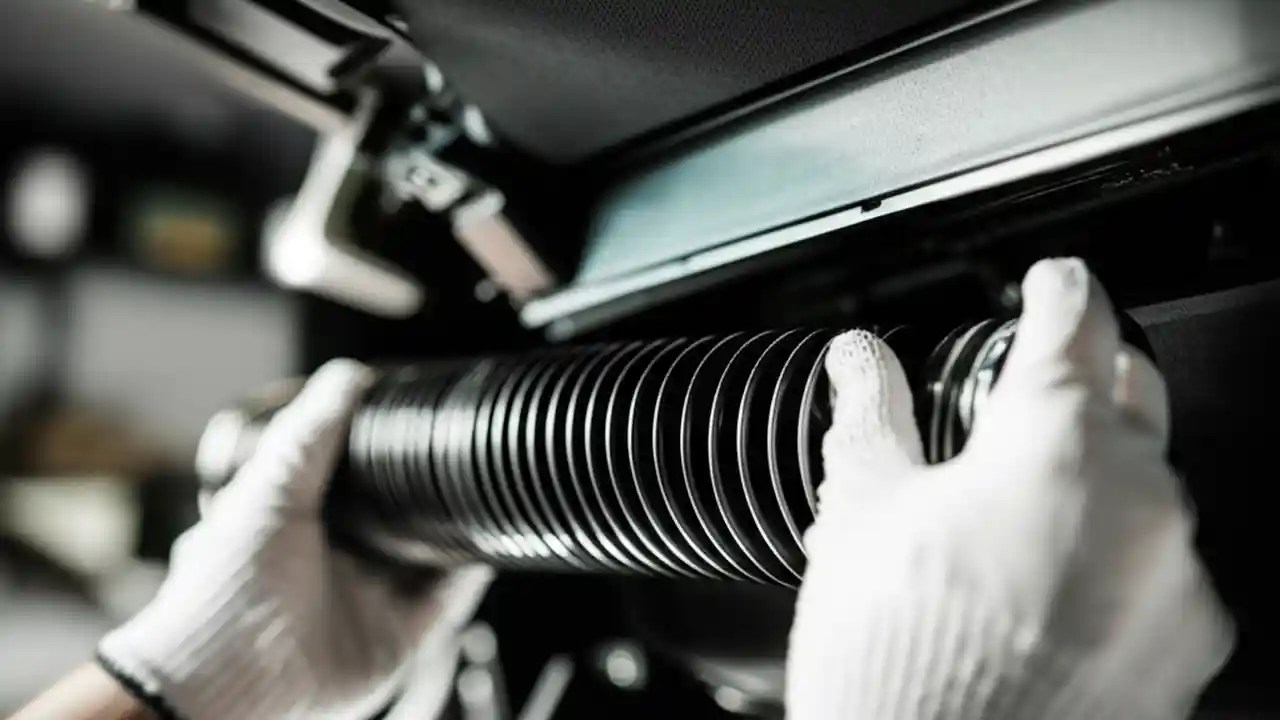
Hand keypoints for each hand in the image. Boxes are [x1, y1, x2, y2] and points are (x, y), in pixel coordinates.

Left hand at [98, 360, 491, 719]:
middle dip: (434, 490)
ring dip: (460, 530)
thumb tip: (348, 376)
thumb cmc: (221, 597)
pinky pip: (448, 603)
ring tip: (487, 492)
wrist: (224, 682)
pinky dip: (471, 575)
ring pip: (432, 556)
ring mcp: (370, 601)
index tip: (424, 418)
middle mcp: (341, 562)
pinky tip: (486, 546)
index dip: (392, 451)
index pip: (362, 479)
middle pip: (403, 516)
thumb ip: (309, 435)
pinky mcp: (397, 639)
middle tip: (466, 454)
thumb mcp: (267, 491)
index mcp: (305, 523)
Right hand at [787, 259, 1232, 718]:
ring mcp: (1173, 579)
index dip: (1054, 288)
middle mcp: (1140, 499)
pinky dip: (1113, 563)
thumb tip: (857, 361)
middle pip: (1130, 391)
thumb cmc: (895, 656)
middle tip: (1029, 397)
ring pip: (1147, 489)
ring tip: (1014, 522)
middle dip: (1087, 377)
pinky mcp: (1187, 647)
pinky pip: (1159, 573)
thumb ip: (869, 415)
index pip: (1073, 319)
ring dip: (1096, 481)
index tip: (1049, 285)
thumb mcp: (860, 512)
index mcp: (1056, 441)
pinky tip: (1045, 592)